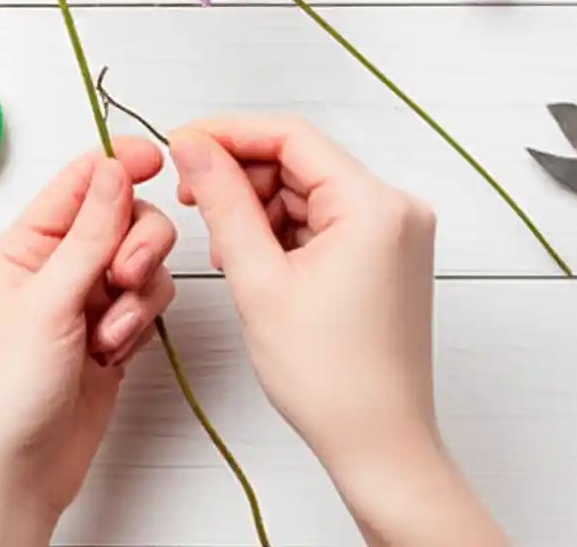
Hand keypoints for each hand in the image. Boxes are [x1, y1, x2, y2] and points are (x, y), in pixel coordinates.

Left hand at [0, 138, 176, 546]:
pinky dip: (140, 325)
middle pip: (123, 220)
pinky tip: (114, 355)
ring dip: (137, 297)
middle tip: (122, 277)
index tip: (157, 157)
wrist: (16, 473)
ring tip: (108, 336)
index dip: (118, 165)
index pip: (78, 185)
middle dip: (134, 246)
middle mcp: (56, 270)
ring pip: (143, 264)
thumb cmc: (2, 397)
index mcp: (23, 249)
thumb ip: (88, 235)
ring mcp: (85, 303)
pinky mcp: (112, 336)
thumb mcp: (46, 304)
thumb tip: (113, 170)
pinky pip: (147, 304)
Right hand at [169, 116, 504, 545]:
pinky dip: (283, 232)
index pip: (291, 136)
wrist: (378, 443)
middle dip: (240, 176)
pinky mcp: (385, 255)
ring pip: (307, 191)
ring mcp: (394, 232)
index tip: (181, 144)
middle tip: (191, 200)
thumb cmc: (331, 379)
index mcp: (375, 206)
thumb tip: (192, 147)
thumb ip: (222, 202)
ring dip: (258, 209)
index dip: (227, 134)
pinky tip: (255, 263)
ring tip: (227, 252)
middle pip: (299, 161)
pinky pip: (323, 220)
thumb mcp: (258, 280)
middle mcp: (396, 209)